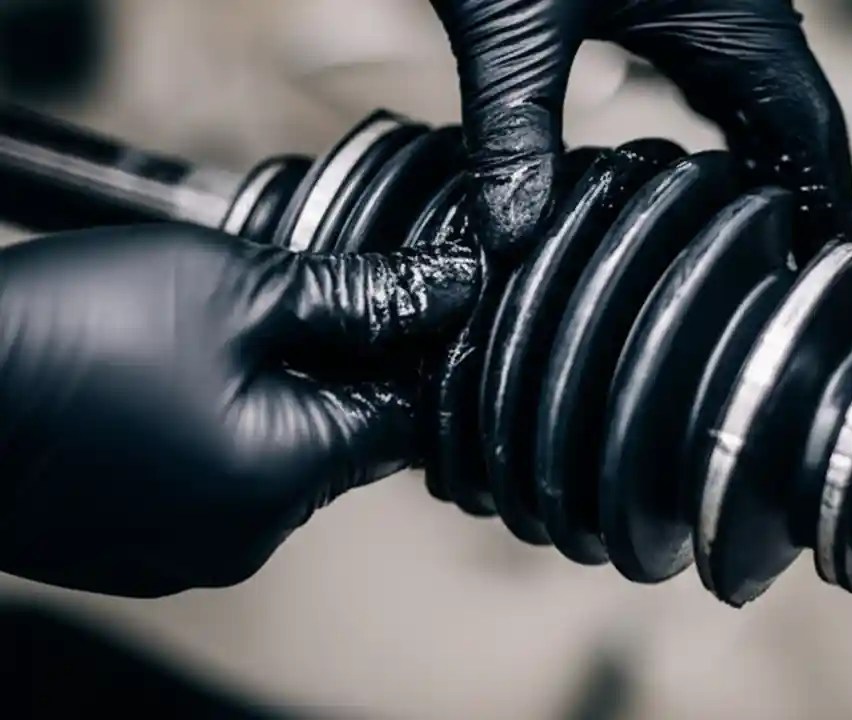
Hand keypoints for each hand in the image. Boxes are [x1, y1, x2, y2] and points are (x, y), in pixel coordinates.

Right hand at [0, 224, 476, 596]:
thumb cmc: (73, 330)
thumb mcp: (239, 286)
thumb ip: (360, 295)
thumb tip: (454, 286)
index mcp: (288, 478)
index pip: (408, 418)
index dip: (413, 349)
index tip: (400, 295)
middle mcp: (248, 534)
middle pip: (341, 440)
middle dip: (332, 367)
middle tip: (285, 298)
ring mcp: (186, 550)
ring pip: (274, 459)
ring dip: (268, 396)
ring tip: (205, 333)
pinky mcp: (136, 548)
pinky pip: (212, 482)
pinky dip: (210, 431)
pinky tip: (164, 379)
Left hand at [430, 0, 851, 262]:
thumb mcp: (516, 18)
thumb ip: (514, 127)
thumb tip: (512, 229)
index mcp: (735, 17)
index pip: (812, 133)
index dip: (830, 206)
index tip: (838, 267)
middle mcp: (735, 8)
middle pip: (791, 121)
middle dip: (798, 196)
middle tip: (795, 272)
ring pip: (751, 95)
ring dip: (756, 163)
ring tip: (751, 236)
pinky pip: (707, 71)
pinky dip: (708, 124)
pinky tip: (686, 158)